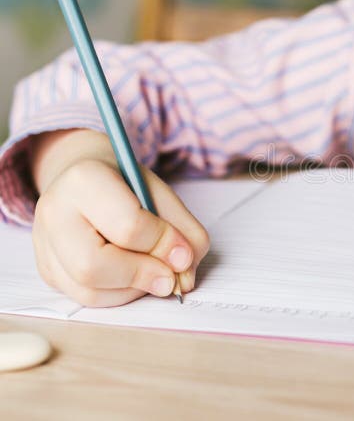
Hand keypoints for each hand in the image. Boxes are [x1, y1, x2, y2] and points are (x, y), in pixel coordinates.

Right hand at [30, 130, 208, 306]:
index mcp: (85, 179)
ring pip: (87, 290)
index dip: (162, 244)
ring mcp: (44, 244)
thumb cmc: (127, 186)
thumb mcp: (162, 195)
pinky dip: (119, 294)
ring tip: (153, 272)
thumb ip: (183, 230)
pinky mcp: (47, 269)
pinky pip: (85, 298)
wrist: (86, 182)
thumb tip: (184, 275)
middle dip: (141, 275)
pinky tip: (133, 277)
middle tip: (170, 278)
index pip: (127, 225)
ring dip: (132, 289)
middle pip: (93, 266)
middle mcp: (55, 211)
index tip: (184, 253)